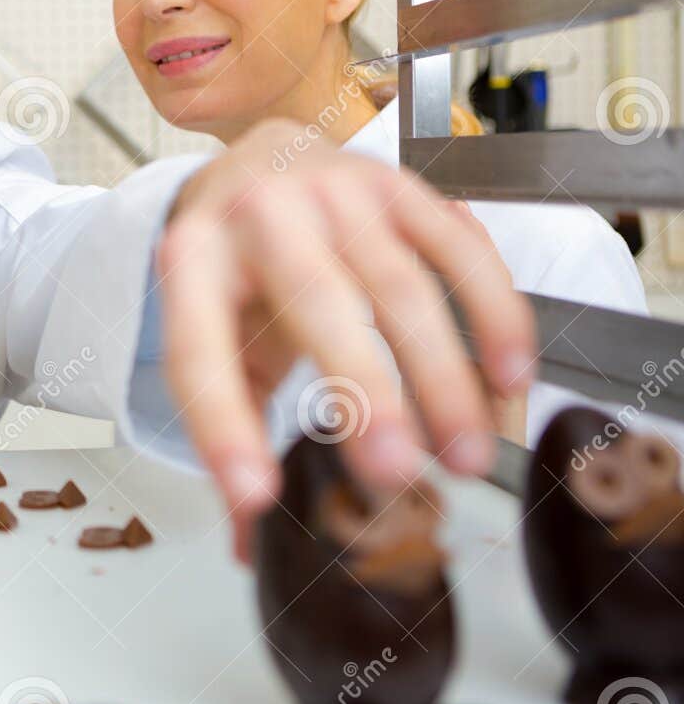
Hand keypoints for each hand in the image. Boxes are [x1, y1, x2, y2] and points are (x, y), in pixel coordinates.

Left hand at [158, 119, 536, 558]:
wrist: (259, 159)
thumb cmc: (240, 270)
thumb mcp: (216, 337)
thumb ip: (230, 430)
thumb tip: (243, 545)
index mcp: (192, 259)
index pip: (199, 349)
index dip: (223, 427)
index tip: (254, 500)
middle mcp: (260, 214)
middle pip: (315, 302)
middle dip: (362, 393)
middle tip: (396, 476)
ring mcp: (337, 191)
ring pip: (400, 284)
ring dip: (442, 376)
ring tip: (465, 457)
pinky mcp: (404, 184)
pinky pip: (461, 248)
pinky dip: (493, 314)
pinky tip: (510, 379)